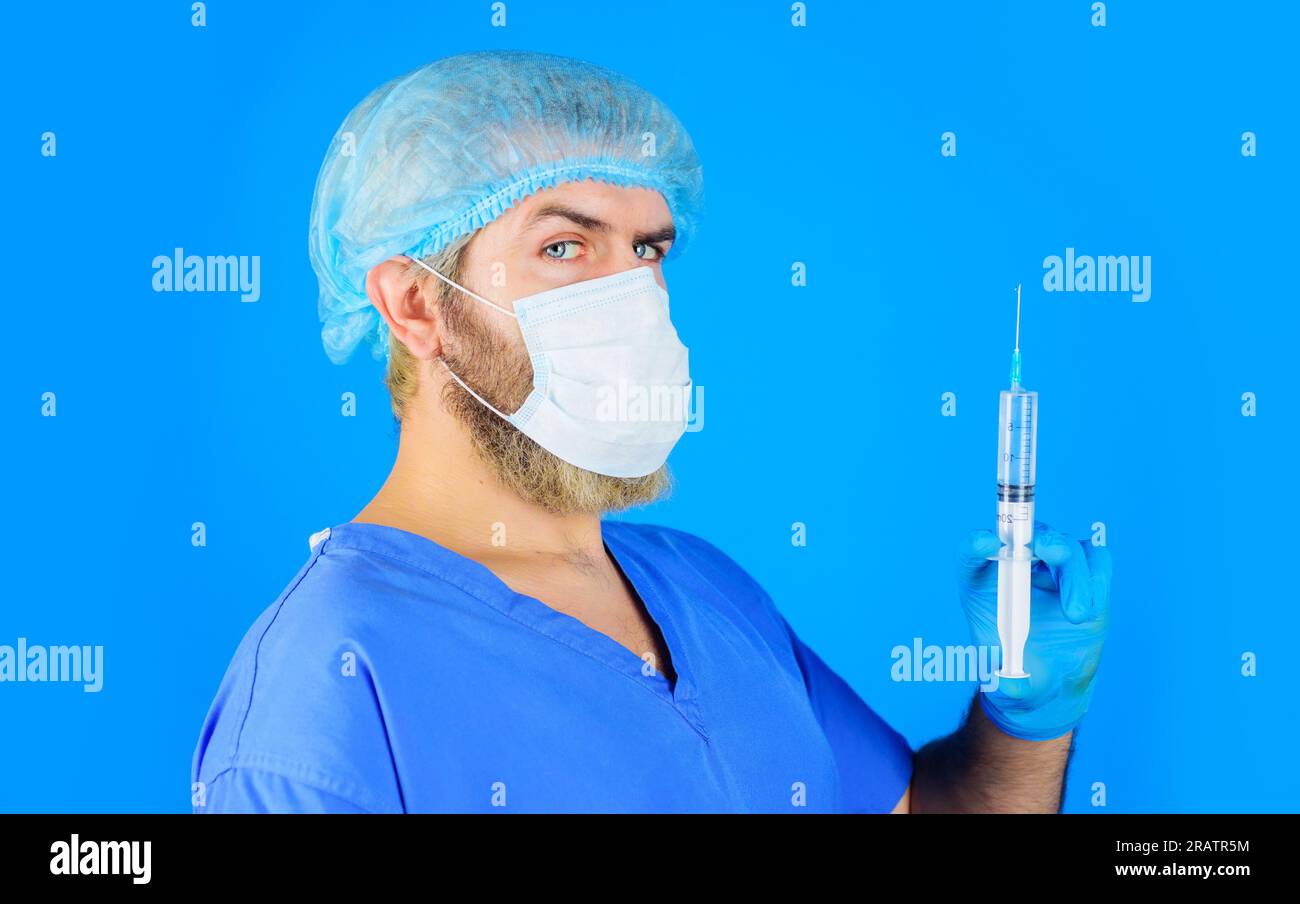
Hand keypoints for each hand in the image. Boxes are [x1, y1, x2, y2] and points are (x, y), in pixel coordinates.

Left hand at [958, 521, 1112, 740]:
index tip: (985, 544)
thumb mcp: (1009, 682)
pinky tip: (1091, 608)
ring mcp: (1051, 569)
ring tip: (1074, 615)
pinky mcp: (1085, 577)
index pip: (970, 554)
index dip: (975, 544)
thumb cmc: (1019, 674)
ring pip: (1065, 546)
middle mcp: (1015, 568)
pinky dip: (1097, 577)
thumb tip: (1008, 683)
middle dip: (1042, 543)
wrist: (1051, 681)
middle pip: (1025, 539)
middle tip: (1053, 555)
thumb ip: (1008, 682)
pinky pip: (1096, 559)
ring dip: (1075, 574)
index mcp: (982, 585)